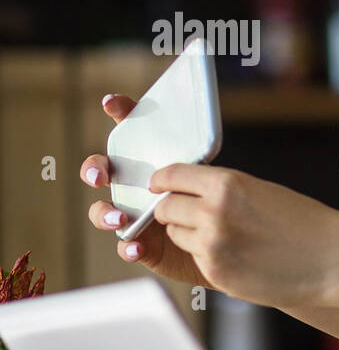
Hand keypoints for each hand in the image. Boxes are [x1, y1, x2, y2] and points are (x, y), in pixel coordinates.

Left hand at [82, 93, 338, 308]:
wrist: (335, 260)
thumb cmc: (305, 223)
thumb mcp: (261, 191)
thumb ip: (222, 191)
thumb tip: (185, 193)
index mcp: (226, 185)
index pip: (170, 176)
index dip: (162, 180)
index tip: (160, 185)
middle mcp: (213, 214)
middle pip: (165, 208)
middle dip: (172, 209)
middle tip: (189, 213)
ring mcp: (212, 248)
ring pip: (177, 235)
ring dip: (190, 234)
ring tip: (225, 236)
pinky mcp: (216, 275)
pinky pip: (197, 260)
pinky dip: (210, 257)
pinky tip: (240, 256)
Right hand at [82, 94, 212, 288]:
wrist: (233, 244)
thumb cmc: (221, 206)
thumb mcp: (214, 179)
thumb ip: (199, 164)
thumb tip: (200, 142)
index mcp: (150, 161)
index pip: (130, 130)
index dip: (118, 112)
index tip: (112, 103)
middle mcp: (133, 185)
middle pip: (100, 170)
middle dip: (94, 169)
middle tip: (102, 175)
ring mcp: (132, 214)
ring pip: (103, 211)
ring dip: (104, 213)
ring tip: (120, 217)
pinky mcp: (142, 244)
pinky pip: (126, 245)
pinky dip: (128, 246)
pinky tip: (137, 246)